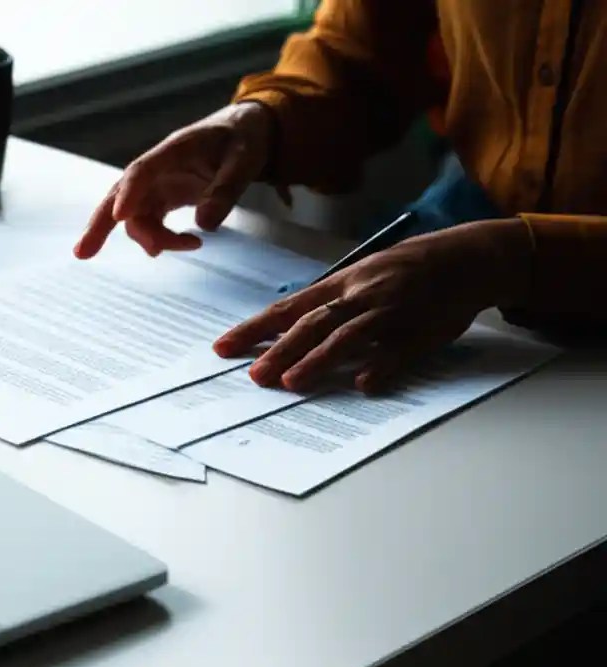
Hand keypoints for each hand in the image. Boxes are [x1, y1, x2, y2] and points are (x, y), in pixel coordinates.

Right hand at [73, 101, 275, 258]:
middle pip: (118, 196)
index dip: (128, 193)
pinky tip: (178, 246)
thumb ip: (225, 191)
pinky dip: (158, 237)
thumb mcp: (244, 161)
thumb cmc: (243, 139)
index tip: (119, 217)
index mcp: (172, 150)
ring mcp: (157, 185)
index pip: (140, 171)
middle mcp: (156, 169)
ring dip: (151, 237)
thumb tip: (205, 226)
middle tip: (83, 254)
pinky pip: (149, 221)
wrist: (244, 132)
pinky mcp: (163, 198)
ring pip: (135, 216)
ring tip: (192, 245)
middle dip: (100, 225)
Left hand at [212, 219, 531, 393]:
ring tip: (292, 382)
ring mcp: (389, 311)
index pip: (287, 308)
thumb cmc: (407, 270)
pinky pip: (399, 351)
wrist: (465, 258)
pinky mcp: (420, 328)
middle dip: (278, 350)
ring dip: (318, 359)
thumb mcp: (361, 278)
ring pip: (347, 337)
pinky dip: (382, 366)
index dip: (254, 328)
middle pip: (310, 324)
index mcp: (341, 283)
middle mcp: (359, 295)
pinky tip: (363, 385)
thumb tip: (289, 332)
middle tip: (253, 375)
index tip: (223, 347)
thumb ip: (328, 305)